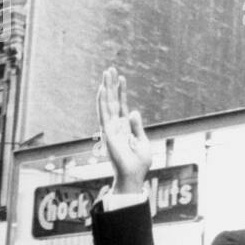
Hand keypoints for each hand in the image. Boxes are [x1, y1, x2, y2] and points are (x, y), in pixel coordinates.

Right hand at [97, 67, 151, 194]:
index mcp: (125, 127)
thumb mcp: (142, 141)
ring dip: (106, 88)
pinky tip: (102, 89)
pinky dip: (103, 101)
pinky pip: (104, 113)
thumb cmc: (138, 163)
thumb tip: (134, 110)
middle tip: (110, 68)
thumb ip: (137, 126)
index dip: (122, 91)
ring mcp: (111, 128)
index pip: (122, 105)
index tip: (121, 77)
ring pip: (107, 104)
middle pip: (113, 101)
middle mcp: (116, 125)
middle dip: (111, 85)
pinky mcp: (108, 132)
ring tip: (106, 72)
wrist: (134, 175)